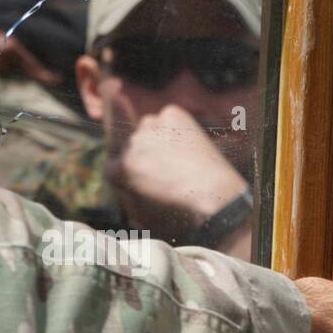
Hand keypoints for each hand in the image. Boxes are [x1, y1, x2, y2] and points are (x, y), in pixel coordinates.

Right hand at [108, 104, 248, 236]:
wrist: (219, 200)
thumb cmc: (184, 217)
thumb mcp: (143, 218)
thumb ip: (127, 195)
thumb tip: (123, 183)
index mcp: (120, 169)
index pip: (112, 167)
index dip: (131, 177)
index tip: (148, 183)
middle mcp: (131, 144)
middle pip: (131, 146)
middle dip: (145, 156)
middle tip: (170, 172)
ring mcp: (151, 125)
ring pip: (149, 128)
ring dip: (160, 140)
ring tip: (184, 160)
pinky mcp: (172, 114)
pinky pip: (169, 118)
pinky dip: (177, 128)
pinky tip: (192, 147)